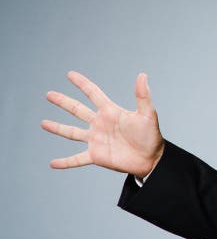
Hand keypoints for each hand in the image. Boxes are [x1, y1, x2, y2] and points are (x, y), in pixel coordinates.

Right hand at [42, 71, 163, 177]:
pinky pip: (76, 159)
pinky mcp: (96, 156)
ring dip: (58, 128)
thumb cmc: (151, 135)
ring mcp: (96, 140)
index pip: (93, 94)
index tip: (70, 74)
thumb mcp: (147, 114)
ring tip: (43, 123)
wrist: (151, 158)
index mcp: (110, 112)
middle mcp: (100, 124)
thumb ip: (143, 95)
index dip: (82, 83)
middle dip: (63, 102)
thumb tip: (143, 74)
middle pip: (77, 110)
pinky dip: (65, 162)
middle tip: (49, 94)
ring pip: (72, 132)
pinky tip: (52, 163)